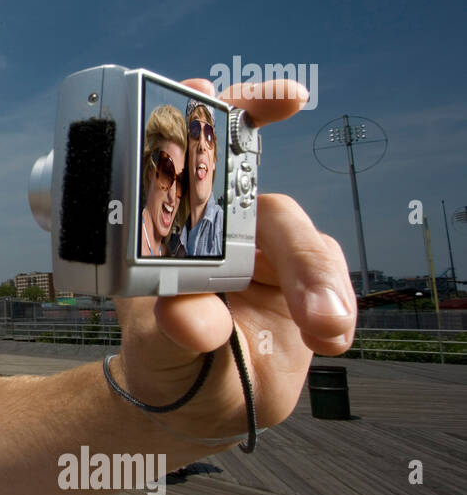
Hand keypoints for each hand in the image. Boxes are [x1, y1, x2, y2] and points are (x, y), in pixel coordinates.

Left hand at [114, 77, 355, 441]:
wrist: (191, 399)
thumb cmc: (162, 355)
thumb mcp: (156, 347)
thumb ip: (170, 330)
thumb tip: (186, 314)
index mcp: (178, 223)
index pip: (201, 153)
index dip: (225, 112)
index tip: (247, 95)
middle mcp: (227, 228)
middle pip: (269, 204)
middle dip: (292, 240)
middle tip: (306, 277)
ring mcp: (271, 254)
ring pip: (307, 247)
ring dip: (319, 284)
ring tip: (324, 329)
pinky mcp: (306, 286)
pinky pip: (331, 285)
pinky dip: (337, 307)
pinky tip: (332, 336)